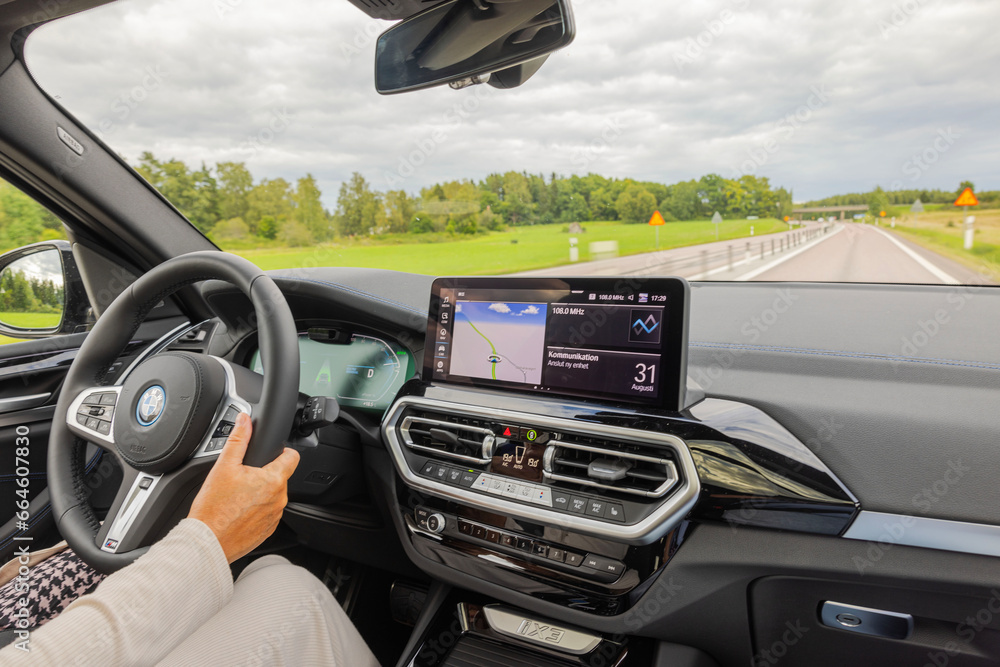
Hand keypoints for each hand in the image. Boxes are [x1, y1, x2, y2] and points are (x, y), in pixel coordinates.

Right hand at [188, 413, 299, 562]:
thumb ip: (238, 439)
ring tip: (237, 496)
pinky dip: (256, 510)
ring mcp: (275, 516)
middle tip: (241, 478)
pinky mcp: (268, 530)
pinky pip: (267, 513)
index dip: (281, 451)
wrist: (207, 542)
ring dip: (260, 493)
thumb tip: (244, 419)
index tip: (268, 453)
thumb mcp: (224, 466)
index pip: (292, 456)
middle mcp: (280, 499)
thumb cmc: (213, 508)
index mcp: (274, 480)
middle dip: (264, 474)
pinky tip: (238, 511)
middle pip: (279, 476)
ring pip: (273, 496)